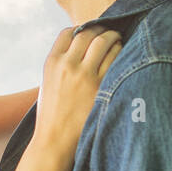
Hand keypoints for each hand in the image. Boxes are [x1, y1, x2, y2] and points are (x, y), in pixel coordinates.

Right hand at [33, 25, 122, 163]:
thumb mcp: (48, 84)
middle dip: (100, 29)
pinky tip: (123, 53)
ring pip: (103, 42)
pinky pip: (114, 59)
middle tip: (109, 32)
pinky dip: (119, 52)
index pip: (68, 33)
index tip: (89, 32)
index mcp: (52, 62)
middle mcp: (67, 65)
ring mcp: (84, 76)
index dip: (81, 29)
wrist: (54, 141)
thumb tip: (82, 49)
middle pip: (88, 33)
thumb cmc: (52, 115)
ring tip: (117, 40)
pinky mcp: (100, 87)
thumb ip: (62, 65)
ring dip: (112, 37)